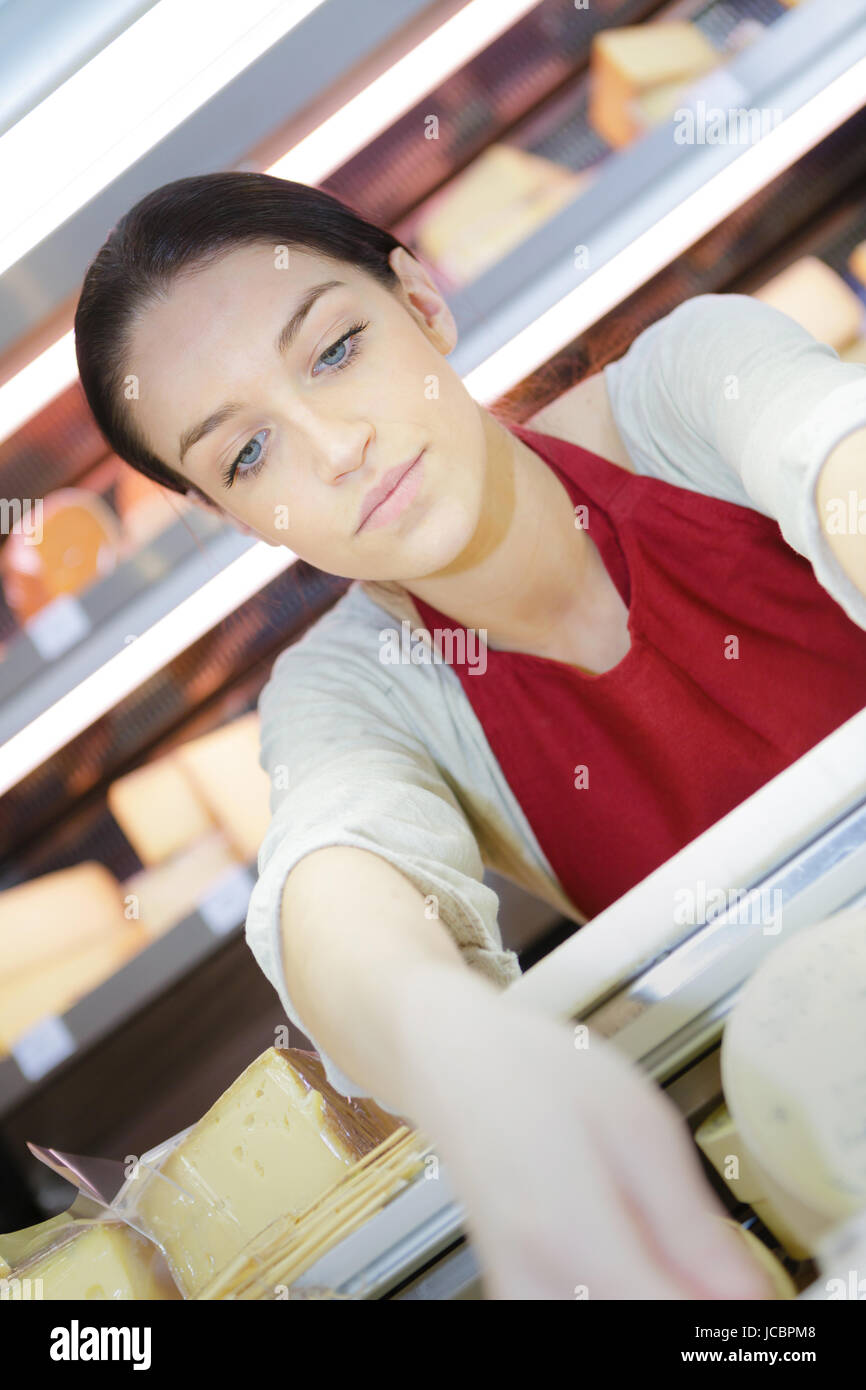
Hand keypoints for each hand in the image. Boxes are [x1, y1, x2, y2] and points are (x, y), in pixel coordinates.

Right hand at [422, 997, 775, 1300]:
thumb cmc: (538, 1075)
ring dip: (652, 1294)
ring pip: (612, 1322)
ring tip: (662, 1245)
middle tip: (708, 1260)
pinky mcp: (514, 1296)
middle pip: (641, 1325)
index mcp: (575, 1235)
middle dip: (687, 1299)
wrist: (454, 1064)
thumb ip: (691, 1222)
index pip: (673, 1317)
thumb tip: (745, 1292)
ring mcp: (518, 1295)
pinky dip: (617, 1295)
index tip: (749, 1290)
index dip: (723, 1311)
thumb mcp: (638, 1123)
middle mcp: (537, 1281)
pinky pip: (582, 1315)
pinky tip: (627, 1254)